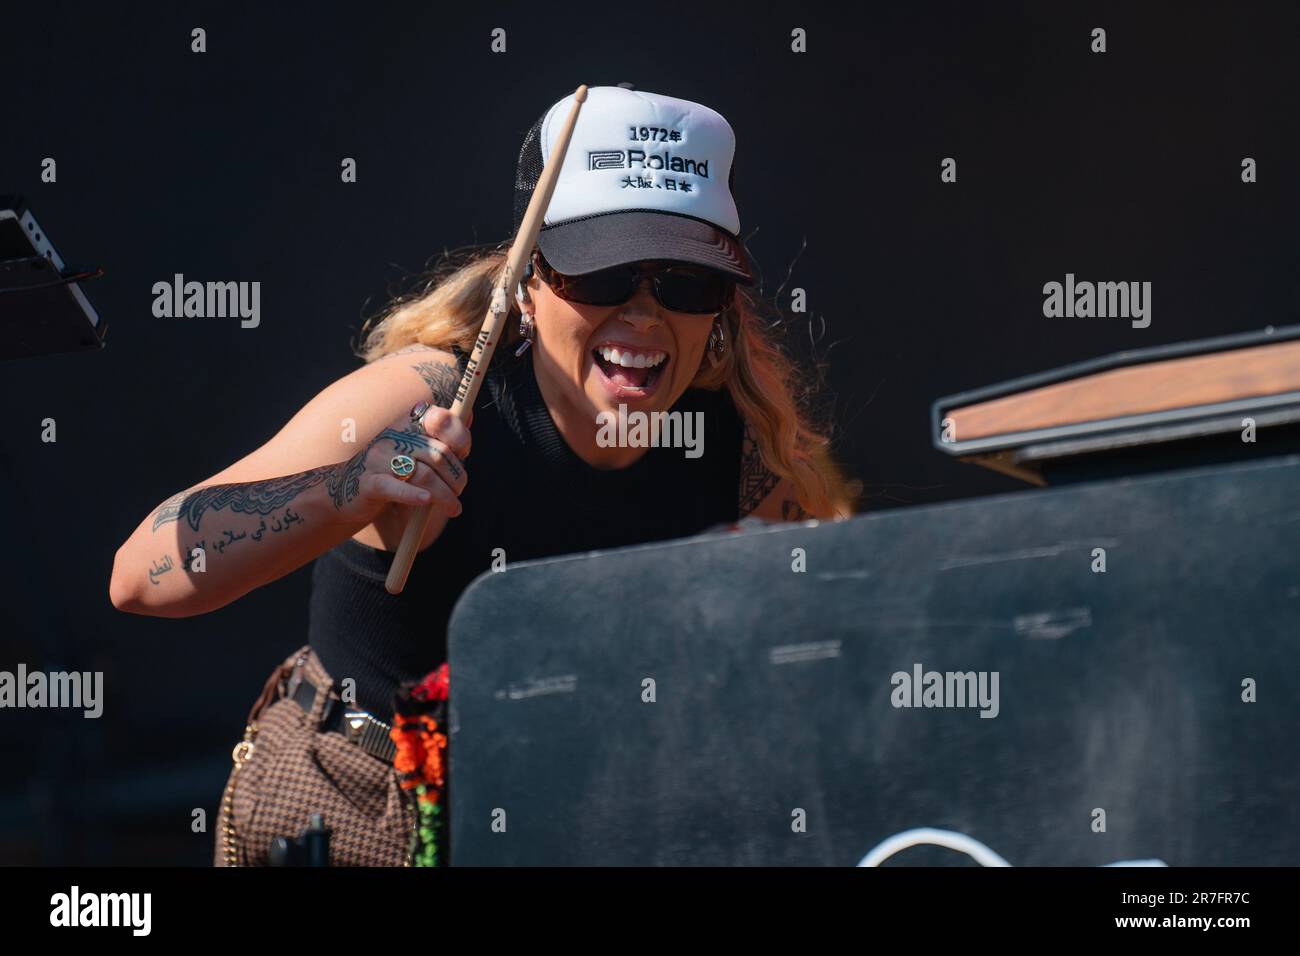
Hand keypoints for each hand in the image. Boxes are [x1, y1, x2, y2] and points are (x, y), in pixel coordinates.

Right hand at [328, 404, 470, 524]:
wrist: (347, 491)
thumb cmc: (392, 470)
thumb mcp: (417, 449)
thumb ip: (442, 435)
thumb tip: (470, 414)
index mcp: (408, 423)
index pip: (441, 419)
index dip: (460, 437)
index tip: (464, 455)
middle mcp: (393, 435)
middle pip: (438, 453)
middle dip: (456, 477)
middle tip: (459, 491)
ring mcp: (379, 458)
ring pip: (424, 474)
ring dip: (445, 495)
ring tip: (453, 508)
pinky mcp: (368, 482)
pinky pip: (394, 487)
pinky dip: (413, 495)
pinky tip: (425, 501)